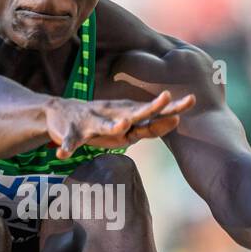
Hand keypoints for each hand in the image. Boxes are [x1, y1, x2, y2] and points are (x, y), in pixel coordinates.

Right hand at [45, 92, 194, 158]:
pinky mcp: (72, 131)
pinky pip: (70, 142)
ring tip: (122, 125)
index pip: (153, 116)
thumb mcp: (125, 124)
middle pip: (135, 113)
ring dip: (112, 126)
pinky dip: (67, 147)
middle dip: (150, 107)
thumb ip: (147, 126)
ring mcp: (92, 123)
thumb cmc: (100, 123)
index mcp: (126, 117)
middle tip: (166, 97)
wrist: (60, 113)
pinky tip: (63, 154)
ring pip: (103, 125)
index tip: (190, 101)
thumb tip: (175, 119)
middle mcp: (112, 116)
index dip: (170, 110)